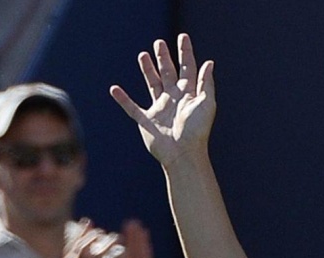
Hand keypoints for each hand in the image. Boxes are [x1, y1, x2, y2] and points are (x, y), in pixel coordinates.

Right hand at [111, 35, 216, 167]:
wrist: (183, 154)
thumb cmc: (197, 131)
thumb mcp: (206, 103)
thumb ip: (206, 83)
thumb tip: (209, 62)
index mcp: (188, 93)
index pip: (187, 68)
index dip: (185, 52)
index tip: (182, 37)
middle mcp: (174, 99)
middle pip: (168, 73)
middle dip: (163, 58)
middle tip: (158, 43)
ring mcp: (159, 109)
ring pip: (152, 84)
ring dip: (147, 70)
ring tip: (142, 55)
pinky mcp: (146, 121)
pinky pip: (132, 108)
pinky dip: (123, 99)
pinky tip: (114, 89)